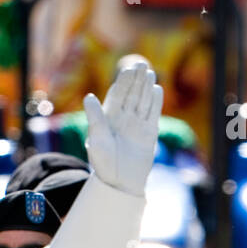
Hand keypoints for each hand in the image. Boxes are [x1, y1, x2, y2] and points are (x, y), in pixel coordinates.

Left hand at [82, 61, 162, 197]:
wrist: (119, 182)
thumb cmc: (103, 162)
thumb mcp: (97, 138)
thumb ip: (95, 117)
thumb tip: (89, 97)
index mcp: (108, 118)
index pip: (117, 96)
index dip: (122, 83)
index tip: (127, 70)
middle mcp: (123, 119)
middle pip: (131, 95)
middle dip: (136, 80)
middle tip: (141, 64)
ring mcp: (136, 125)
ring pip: (143, 101)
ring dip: (146, 87)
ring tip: (150, 73)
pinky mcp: (149, 134)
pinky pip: (153, 114)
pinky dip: (155, 102)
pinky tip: (157, 89)